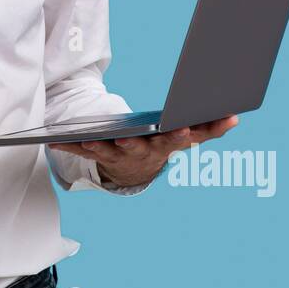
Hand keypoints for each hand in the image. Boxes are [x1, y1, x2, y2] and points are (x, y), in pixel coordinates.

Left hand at [49, 114, 239, 187]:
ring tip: (89, 141)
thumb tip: (236, 116)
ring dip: (99, 148)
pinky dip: (69, 145)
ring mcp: (120, 155)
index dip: (181, 135)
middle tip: (128, 140)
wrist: (134, 171)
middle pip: (140, 148)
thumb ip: (211, 128)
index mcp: (166, 145)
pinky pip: (82, 149)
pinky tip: (53, 140)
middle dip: (135, 145)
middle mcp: (143, 153)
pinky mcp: (99, 154)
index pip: (177, 140)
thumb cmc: (163, 144)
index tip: (184, 128)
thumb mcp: (187, 137)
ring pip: (108, 152)